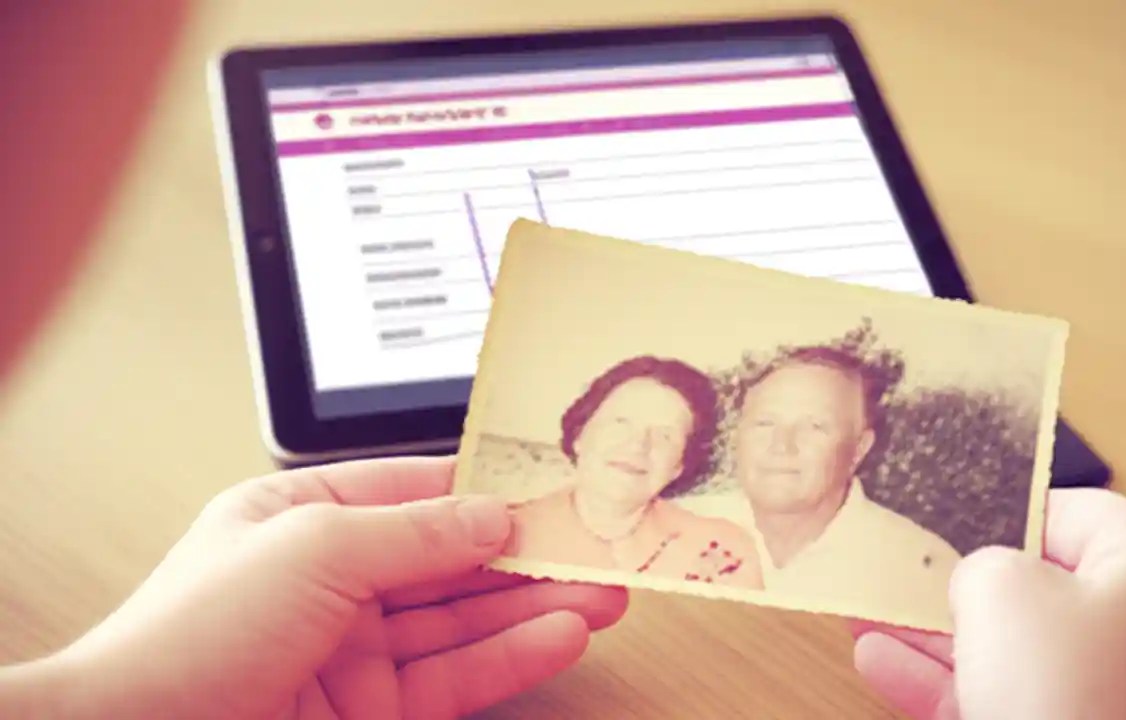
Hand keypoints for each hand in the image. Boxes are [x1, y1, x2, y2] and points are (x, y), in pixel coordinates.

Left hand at [26, 457, 626, 718]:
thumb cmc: (187, 635)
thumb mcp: (312, 550)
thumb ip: (415, 532)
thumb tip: (491, 515)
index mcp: (303, 518)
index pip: (416, 490)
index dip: (486, 487)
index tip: (551, 484)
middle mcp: (333, 581)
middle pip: (452, 558)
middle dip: (526, 551)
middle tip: (595, 541)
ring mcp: (355, 650)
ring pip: (465, 620)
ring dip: (536, 604)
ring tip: (603, 589)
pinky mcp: (375, 712)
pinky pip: (457, 676)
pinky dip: (512, 656)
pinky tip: (560, 634)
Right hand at [849, 488, 1125, 719]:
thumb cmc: (1063, 688)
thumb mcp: (1001, 588)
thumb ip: (979, 563)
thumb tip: (974, 581)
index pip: (1075, 512)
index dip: (1004, 506)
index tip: (948, 510)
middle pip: (1036, 584)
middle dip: (958, 577)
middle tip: (905, 560)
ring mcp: (1108, 690)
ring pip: (1007, 645)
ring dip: (933, 629)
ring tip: (869, 606)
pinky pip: (997, 694)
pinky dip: (938, 678)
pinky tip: (876, 658)